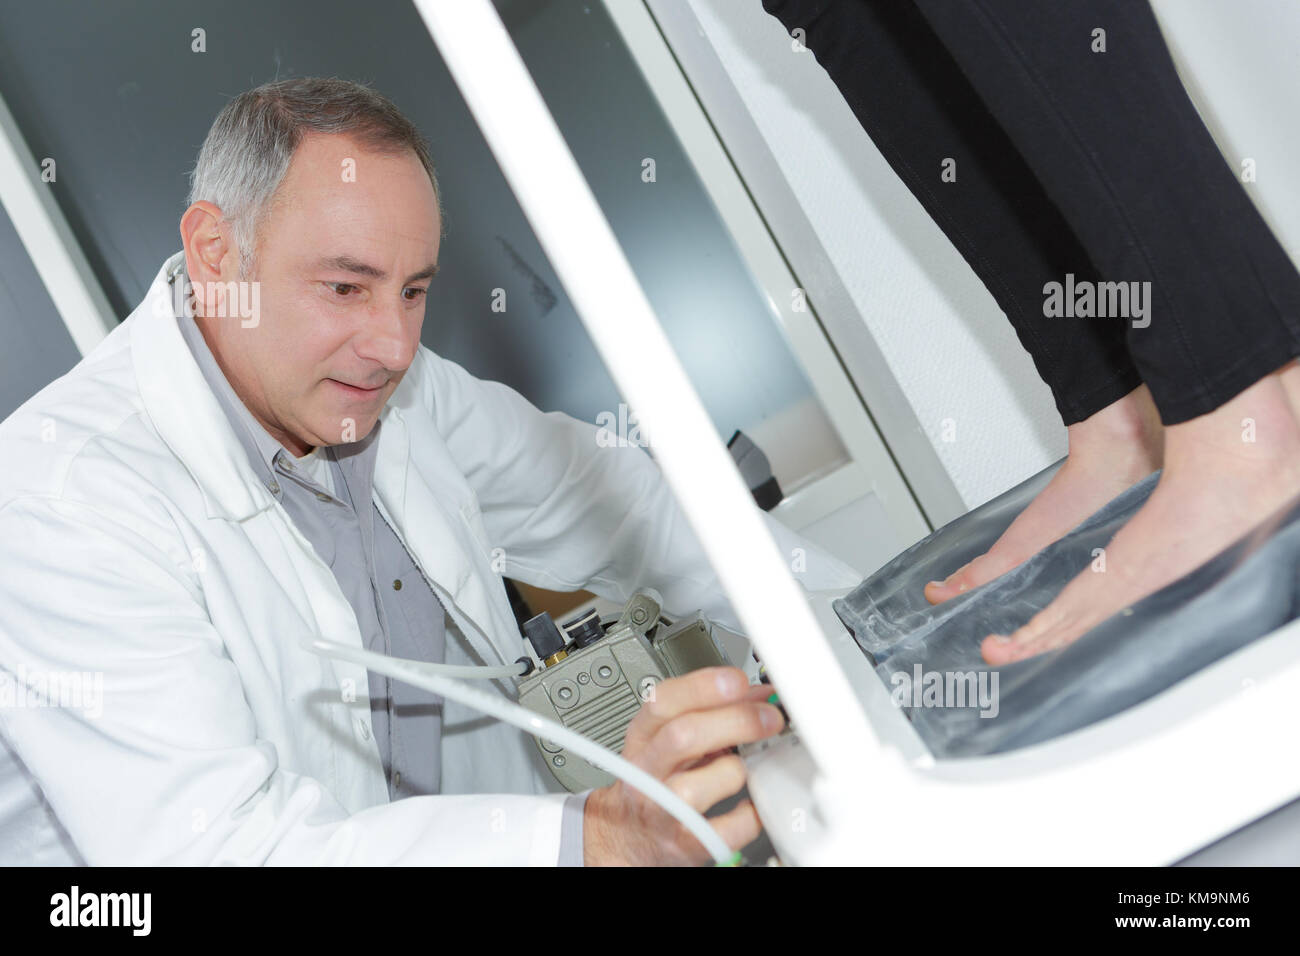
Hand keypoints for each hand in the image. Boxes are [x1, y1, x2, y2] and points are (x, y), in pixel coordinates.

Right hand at [582, 665, 784, 864]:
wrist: (630, 837)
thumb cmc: (655, 783)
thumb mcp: (670, 739)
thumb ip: (711, 712)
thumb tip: (757, 696)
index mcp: (643, 737)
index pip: (662, 702)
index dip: (702, 687)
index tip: (738, 681)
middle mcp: (647, 772)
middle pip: (684, 737)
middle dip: (735, 721)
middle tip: (769, 718)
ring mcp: (663, 810)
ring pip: (699, 787)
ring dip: (734, 772)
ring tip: (741, 771)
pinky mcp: (685, 844)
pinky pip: (727, 830)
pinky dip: (749, 815)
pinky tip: (750, 804)